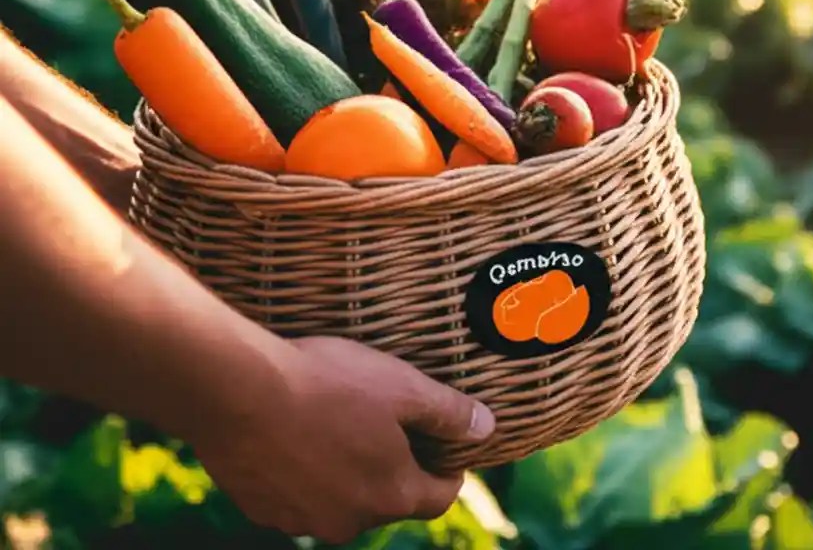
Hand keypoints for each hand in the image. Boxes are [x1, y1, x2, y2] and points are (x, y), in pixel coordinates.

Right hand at [185, 336, 494, 543]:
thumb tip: (487, 428)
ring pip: (342, 498)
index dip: (448, 467)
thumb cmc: (325, 383)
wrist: (233, 390)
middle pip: (390, 498)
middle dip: (395, 464)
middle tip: (383, 417)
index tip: (441, 440)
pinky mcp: (263, 509)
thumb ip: (450, 413)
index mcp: (392, 495)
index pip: (440, 497)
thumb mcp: (403, 386)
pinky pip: (299, 495)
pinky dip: (305, 472)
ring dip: (347, 469)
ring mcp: (302, 520)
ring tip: (334, 420)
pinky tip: (295, 432)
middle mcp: (350, 521)